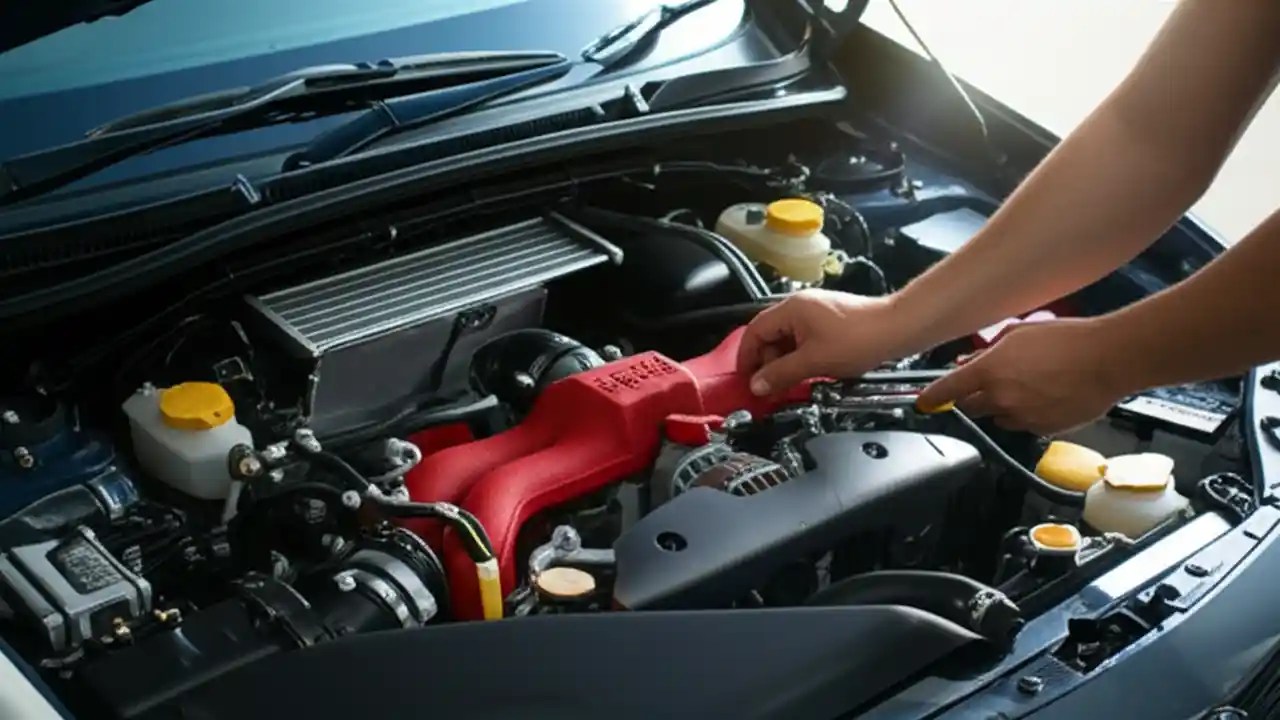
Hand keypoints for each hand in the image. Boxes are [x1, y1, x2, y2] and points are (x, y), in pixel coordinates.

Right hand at [737, 289, 904, 395]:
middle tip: (768, 387)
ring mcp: (815, 314)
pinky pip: (804, 341)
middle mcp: (800, 307)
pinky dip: (800, 359)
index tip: (746, 379)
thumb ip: (781, 374)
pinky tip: (806, 375)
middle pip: (769, 336)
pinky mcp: (829, 323)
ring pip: (787, 340)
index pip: (754, 331)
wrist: (897, 329)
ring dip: (784, 363)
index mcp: (791, 309)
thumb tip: (757, 386)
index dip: (746, 357)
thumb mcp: (814, 362)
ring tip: (788, 384)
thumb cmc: (859, 339)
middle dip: (766, 363)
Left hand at [915, 318, 1129, 434]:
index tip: (924, 401)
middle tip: (989, 382)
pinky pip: (1024, 425)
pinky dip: (1026, 415)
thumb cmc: (1068, 339)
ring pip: (997, 417)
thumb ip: (990, 351)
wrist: (1108, 360)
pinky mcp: (1042, 430)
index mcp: (988, 371)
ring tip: (1028, 386)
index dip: (932, 396)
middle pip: (970, 407)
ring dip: (1002, 406)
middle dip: (972, 397)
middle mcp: (1000, 398)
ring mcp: (1021, 417)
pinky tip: (1045, 396)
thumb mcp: (1020, 333)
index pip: (947, 390)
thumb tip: (972, 361)